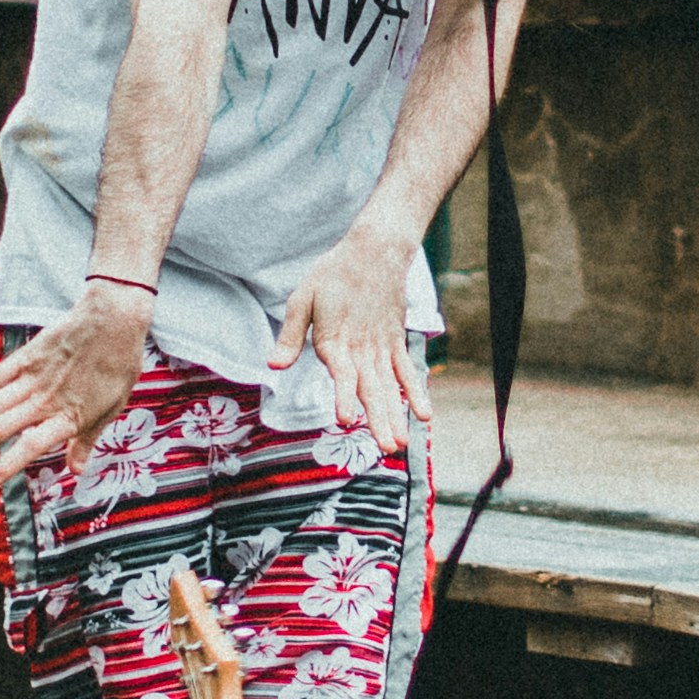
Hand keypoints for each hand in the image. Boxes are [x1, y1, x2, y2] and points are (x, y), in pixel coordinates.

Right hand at [0, 289, 155, 477]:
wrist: (112, 320)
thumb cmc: (117, 367)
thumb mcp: (112, 409)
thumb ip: (88, 440)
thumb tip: (76, 470)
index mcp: (68, 417)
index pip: (31, 447)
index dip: (7, 466)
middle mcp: (45, 400)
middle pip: (0, 429)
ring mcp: (31, 378)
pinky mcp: (24, 358)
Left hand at [265, 228, 432, 460]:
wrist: (375, 251)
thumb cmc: (333, 275)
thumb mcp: (303, 299)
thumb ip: (290, 335)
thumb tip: (273, 366)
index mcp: (336, 339)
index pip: (341, 373)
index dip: (343, 396)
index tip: (346, 419)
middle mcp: (362, 347)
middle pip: (371, 388)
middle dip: (378, 420)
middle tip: (385, 448)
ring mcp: (382, 347)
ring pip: (390, 387)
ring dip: (396, 415)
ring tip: (399, 443)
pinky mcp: (396, 342)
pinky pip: (407, 371)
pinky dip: (416, 392)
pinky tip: (425, 415)